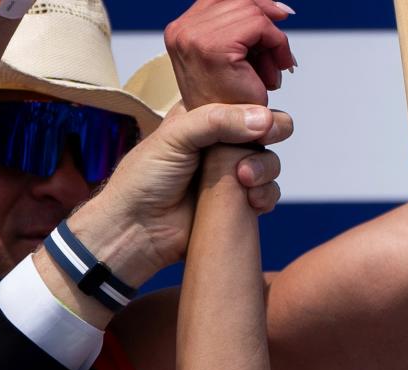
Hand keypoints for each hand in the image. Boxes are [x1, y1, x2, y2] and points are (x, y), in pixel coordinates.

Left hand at [62, 103, 292, 290]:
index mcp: (203, 117)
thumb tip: (265, 119)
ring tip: (244, 180)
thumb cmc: (145, 179)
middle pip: (265, 130)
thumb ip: (218, 121)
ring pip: (269, 162)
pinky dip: (266, 196)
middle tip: (259, 146)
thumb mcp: (176, 136)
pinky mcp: (237, 203)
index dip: (257, 107)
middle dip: (270, 137)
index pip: (242, 101)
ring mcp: (230, 174)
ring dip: (265, 169)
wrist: (138, 230)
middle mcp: (220, 143)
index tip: (261, 120)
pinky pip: (268, 194)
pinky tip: (250, 202)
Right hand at [165, 0, 297, 108]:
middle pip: (238, 0)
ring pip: (251, 10)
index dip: (256, 5)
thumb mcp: (233, 59)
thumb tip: (274, 8)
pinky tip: (274, 70)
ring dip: (272, 40)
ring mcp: (193, 37)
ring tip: (272, 70)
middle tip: (279, 55)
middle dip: (266, 23)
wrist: (222, 143)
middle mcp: (182, 30)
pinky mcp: (213, 48)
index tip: (279, 17)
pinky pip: (259, 25)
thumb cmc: (229, 108)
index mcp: (181, 30)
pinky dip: (276, 44)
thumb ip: (240, 31)